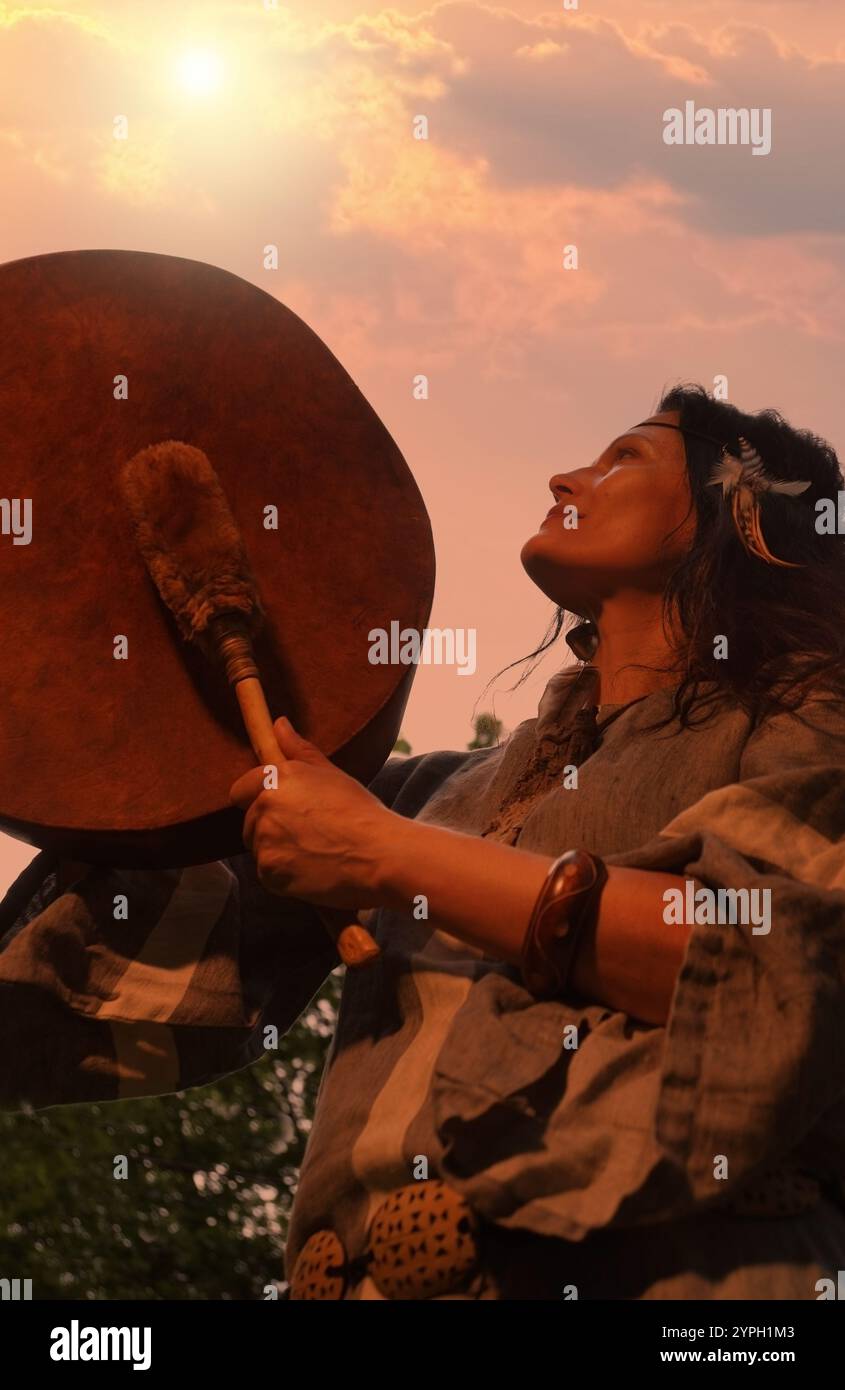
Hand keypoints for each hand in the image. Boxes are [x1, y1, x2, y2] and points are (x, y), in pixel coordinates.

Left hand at [228, 716, 398, 908]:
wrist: (378, 854)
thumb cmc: (360, 812)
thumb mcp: (331, 774)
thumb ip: (298, 749)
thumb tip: (279, 724)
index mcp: (278, 778)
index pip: (241, 789)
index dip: (258, 799)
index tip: (282, 810)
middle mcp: (265, 807)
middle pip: (251, 821)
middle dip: (271, 827)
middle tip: (309, 833)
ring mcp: (265, 841)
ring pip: (259, 847)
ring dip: (278, 851)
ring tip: (313, 851)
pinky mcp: (269, 871)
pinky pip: (268, 873)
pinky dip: (284, 874)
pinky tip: (312, 869)